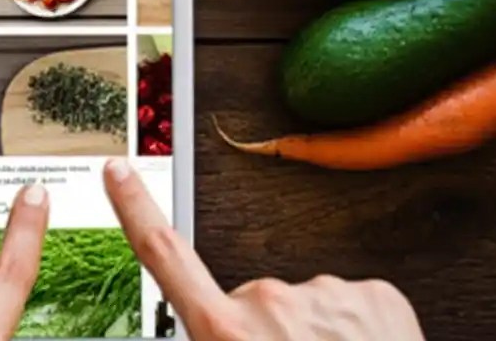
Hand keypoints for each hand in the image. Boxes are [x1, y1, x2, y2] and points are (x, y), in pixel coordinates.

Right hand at [102, 158, 425, 340]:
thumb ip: (214, 336)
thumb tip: (211, 328)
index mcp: (228, 332)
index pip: (166, 256)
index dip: (136, 208)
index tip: (119, 171)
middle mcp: (269, 302)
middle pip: (251, 304)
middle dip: (265, 335)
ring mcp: (326, 292)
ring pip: (305, 310)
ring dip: (313, 339)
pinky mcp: (376, 293)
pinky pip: (352, 308)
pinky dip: (356, 334)